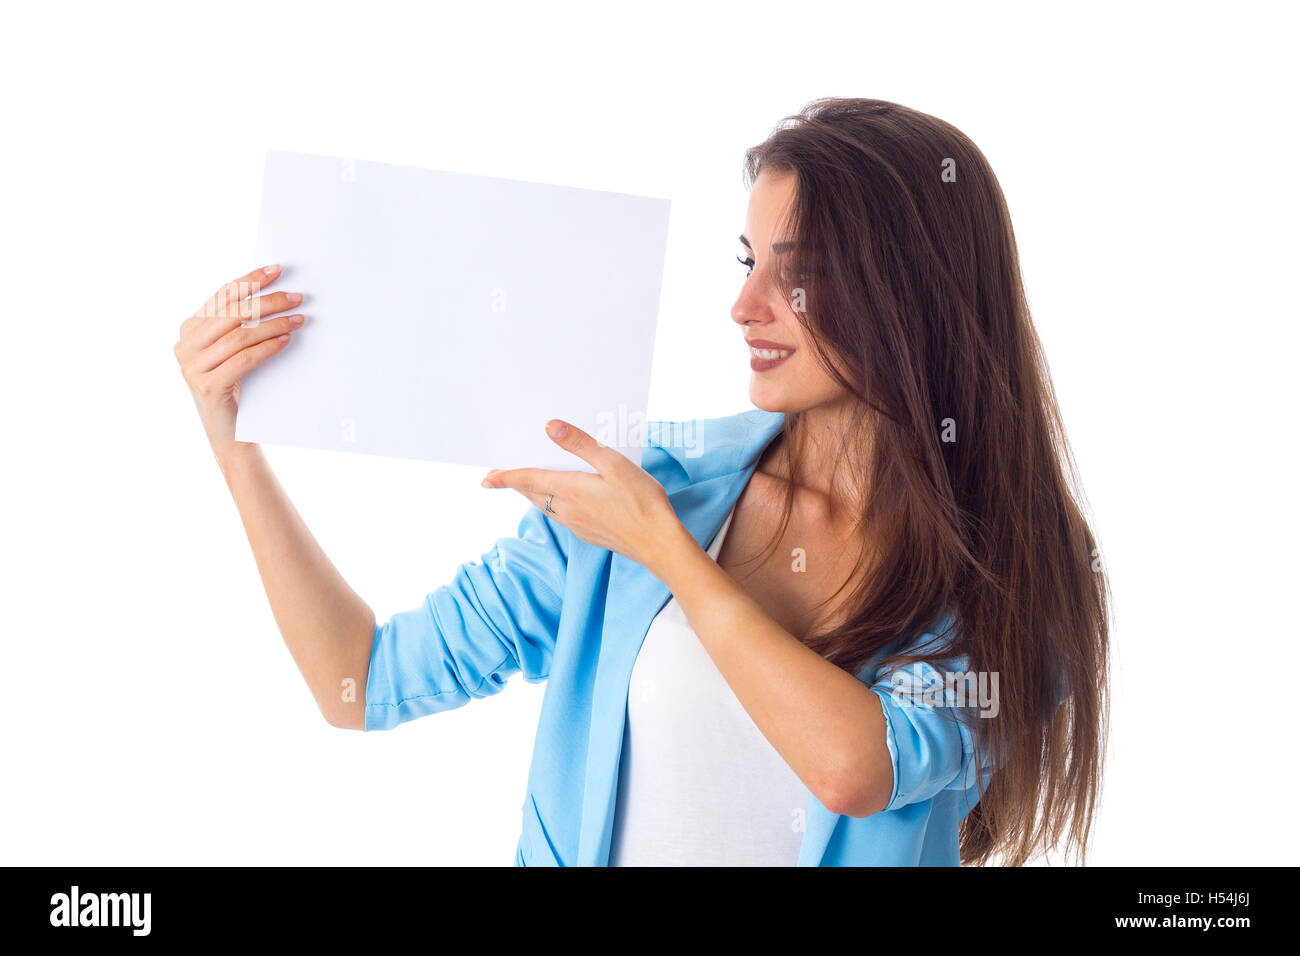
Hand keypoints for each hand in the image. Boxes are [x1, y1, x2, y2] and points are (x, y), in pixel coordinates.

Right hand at [173, 264, 304, 449]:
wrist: (230, 434)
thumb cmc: (237, 387)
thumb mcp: (233, 351)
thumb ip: (239, 326)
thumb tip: (274, 294)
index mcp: (189, 329)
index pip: (222, 296)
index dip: (250, 280)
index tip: (277, 270)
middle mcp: (185, 345)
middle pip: (232, 314)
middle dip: (267, 302)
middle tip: (297, 298)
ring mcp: (191, 366)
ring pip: (238, 335)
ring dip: (273, 325)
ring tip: (298, 320)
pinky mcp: (206, 386)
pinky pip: (242, 359)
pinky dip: (267, 348)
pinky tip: (286, 341)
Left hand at [481, 419, 695, 577]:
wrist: (660, 545)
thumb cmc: (642, 502)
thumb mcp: (614, 464)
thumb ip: (581, 445)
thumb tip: (551, 427)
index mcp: (571, 490)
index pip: (528, 481)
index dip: (505, 478)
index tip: (486, 478)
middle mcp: (568, 511)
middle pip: (533, 495)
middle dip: (516, 485)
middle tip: (500, 476)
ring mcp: (578, 525)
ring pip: (546, 507)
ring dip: (533, 495)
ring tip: (527, 485)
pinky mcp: (590, 534)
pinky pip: (561, 517)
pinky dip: (552, 504)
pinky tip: (563, 500)